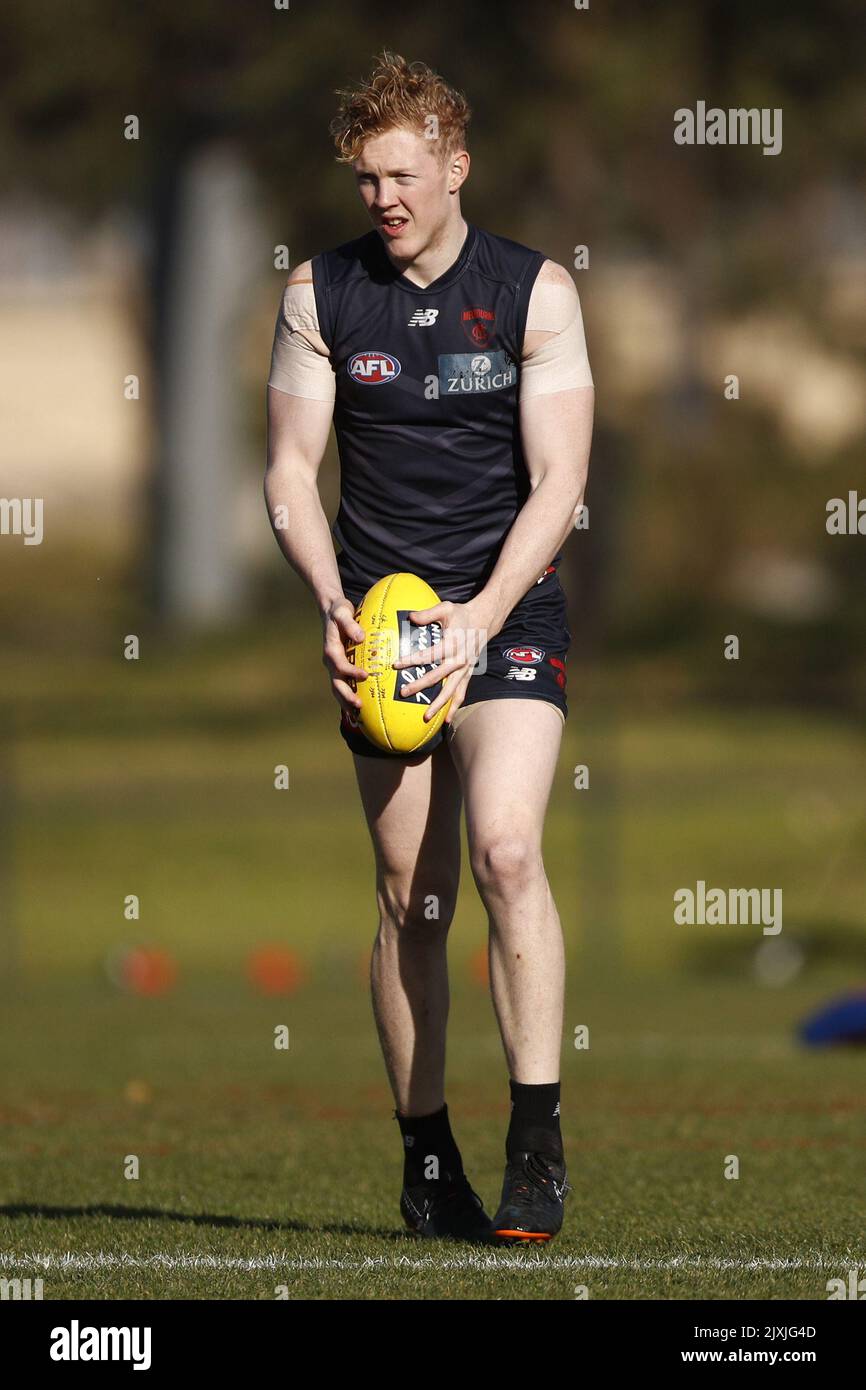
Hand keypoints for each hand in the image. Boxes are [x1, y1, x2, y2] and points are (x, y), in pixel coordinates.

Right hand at [321, 598, 367, 716]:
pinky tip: (360, 710)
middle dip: (346, 696)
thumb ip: (350, 624)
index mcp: (331, 650)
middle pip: (336, 684)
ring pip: (338, 689)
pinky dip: (349, 698)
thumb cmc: (339, 610)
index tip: (364, 676)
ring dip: (346, 702)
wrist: (330, 611)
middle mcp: (331, 661)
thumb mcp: (343, 612)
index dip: (351, 672)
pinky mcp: (340, 668)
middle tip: (359, 706)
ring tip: (358, 715)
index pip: (340, 665)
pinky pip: (343, 685)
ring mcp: (334, 666)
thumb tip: (361, 637)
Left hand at [391, 598, 492, 724]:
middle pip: (437, 677)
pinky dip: (454, 707)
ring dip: (439, 705)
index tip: (396, 665)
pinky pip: (460, 693)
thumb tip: (410, 617)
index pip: (429, 655)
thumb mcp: (446, 608)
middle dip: (420, 685)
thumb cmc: (462, 614)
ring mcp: (464, 669)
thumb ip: (427, 614)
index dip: (412, 660)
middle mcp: (459, 659)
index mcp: (452, 643)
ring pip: (451, 691)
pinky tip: (447, 720)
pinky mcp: (467, 674)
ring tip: (426, 716)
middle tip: (404, 693)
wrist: (484, 621)